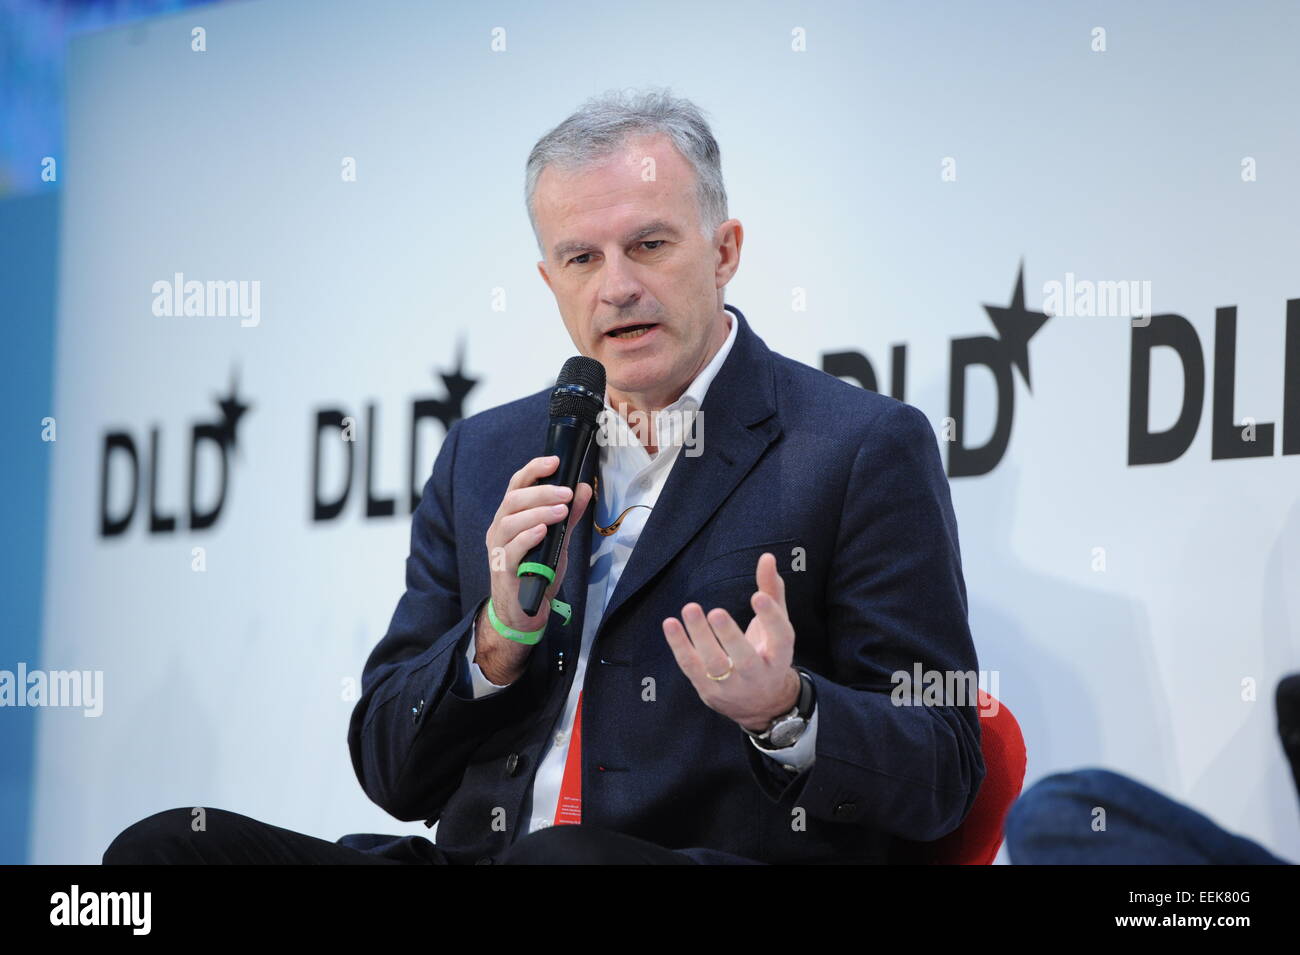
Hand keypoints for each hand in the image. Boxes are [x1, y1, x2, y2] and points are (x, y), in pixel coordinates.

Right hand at [477, 455, 592, 683]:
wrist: (524, 610)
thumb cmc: (537, 571)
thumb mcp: (558, 539)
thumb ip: (569, 515)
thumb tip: (583, 488)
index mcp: (511, 516)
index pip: (517, 485)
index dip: (534, 470)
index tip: (555, 461)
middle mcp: (500, 528)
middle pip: (514, 500)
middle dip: (542, 492)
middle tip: (567, 492)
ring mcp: (498, 549)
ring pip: (511, 522)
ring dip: (537, 512)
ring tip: (561, 510)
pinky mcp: (502, 570)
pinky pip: (511, 550)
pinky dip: (527, 538)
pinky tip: (543, 531)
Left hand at [662, 552, 800, 732]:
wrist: (761, 705)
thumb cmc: (769, 654)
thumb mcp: (776, 626)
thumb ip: (772, 591)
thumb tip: (767, 557)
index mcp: (780, 657)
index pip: (780, 639)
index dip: (771, 618)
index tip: (758, 597)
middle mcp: (757, 675)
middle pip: (745, 659)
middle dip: (730, 636)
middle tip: (716, 611)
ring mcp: (731, 686)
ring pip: (715, 664)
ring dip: (700, 638)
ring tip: (690, 608)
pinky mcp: (708, 690)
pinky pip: (691, 667)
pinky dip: (679, 646)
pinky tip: (670, 623)